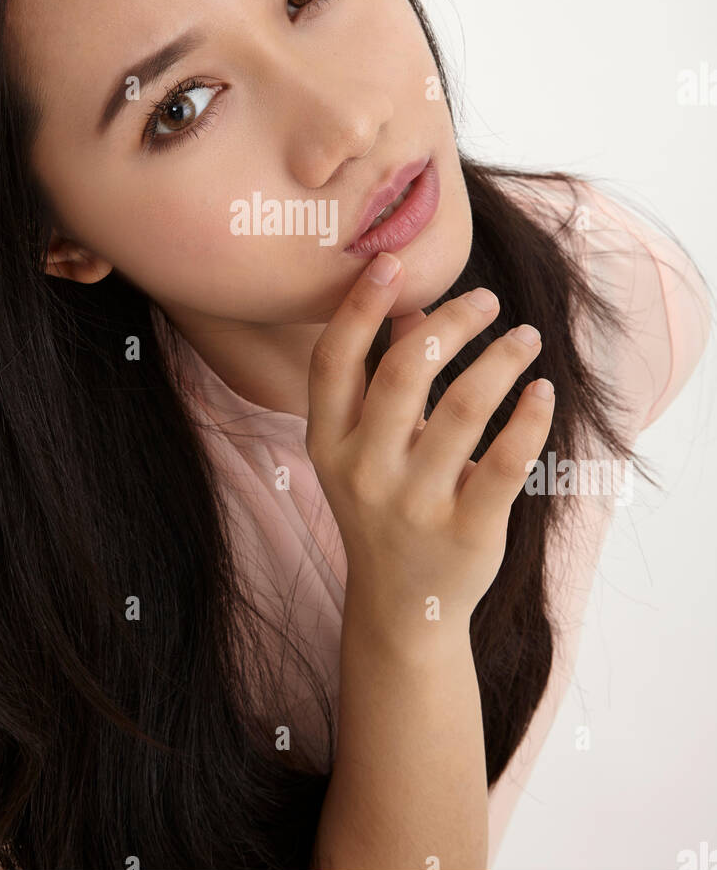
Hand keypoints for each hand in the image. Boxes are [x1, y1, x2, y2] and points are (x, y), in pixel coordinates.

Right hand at [305, 253, 554, 647]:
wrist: (402, 607)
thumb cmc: (382, 507)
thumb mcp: (360, 448)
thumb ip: (378, 381)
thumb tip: (409, 306)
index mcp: (328, 443)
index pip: (334, 360)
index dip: (360, 307)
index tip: (391, 262)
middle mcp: (364, 470)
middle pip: (405, 373)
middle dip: (450, 324)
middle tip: (486, 300)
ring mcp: (415, 503)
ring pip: (463, 408)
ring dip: (501, 359)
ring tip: (526, 336)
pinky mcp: (467, 530)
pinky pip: (506, 461)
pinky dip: (529, 417)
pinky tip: (541, 391)